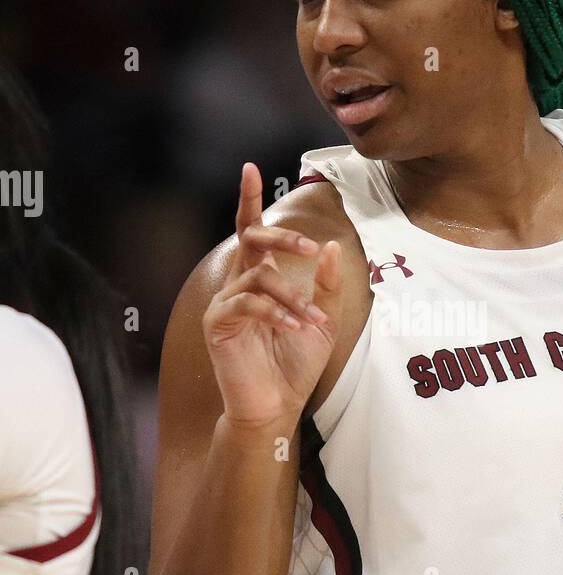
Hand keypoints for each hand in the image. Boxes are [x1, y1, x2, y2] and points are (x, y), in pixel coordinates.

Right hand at [203, 162, 342, 424]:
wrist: (276, 406)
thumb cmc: (295, 365)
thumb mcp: (324, 321)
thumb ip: (327, 286)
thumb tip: (331, 247)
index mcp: (260, 278)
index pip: (252, 230)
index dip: (249, 199)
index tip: (251, 168)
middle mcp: (239, 284)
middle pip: (251, 239)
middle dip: (283, 237)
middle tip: (310, 249)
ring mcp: (225, 303)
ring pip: (258, 276)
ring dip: (292, 296)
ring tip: (313, 320)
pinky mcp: (217, 324)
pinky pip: (246, 303)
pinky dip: (275, 312)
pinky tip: (294, 326)